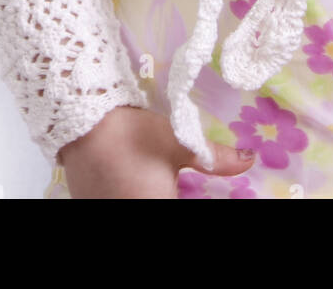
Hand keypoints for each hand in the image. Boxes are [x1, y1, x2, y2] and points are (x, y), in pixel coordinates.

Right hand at [57, 105, 255, 198]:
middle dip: (171, 194)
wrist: (82, 119)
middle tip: (174, 181)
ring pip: (137, 202)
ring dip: (148, 193)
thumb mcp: (180, 143)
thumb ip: (216, 159)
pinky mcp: (89, 203)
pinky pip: (118, 200)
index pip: (180, 208)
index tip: (187, 187)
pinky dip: (129, 192)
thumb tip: (250, 160)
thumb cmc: (134, 133)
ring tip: (150, 177)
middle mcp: (131, 213)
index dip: (185, 196)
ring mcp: (106, 210)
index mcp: (156, 207)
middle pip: (159, 204)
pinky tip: (130, 178)